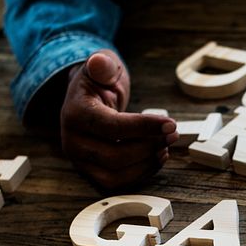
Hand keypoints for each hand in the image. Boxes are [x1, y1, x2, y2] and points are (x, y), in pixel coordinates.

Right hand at [61, 49, 176, 190]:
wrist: (87, 99)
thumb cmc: (98, 82)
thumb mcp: (100, 66)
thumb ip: (102, 64)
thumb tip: (99, 62)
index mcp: (74, 113)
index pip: (112, 127)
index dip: (144, 127)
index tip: (170, 124)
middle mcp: (72, 141)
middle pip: (115, 156)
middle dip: (149, 146)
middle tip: (172, 133)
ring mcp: (80, 161)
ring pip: (116, 175)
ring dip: (147, 163)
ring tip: (166, 146)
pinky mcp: (91, 173)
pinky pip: (117, 183)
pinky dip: (141, 173)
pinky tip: (157, 157)